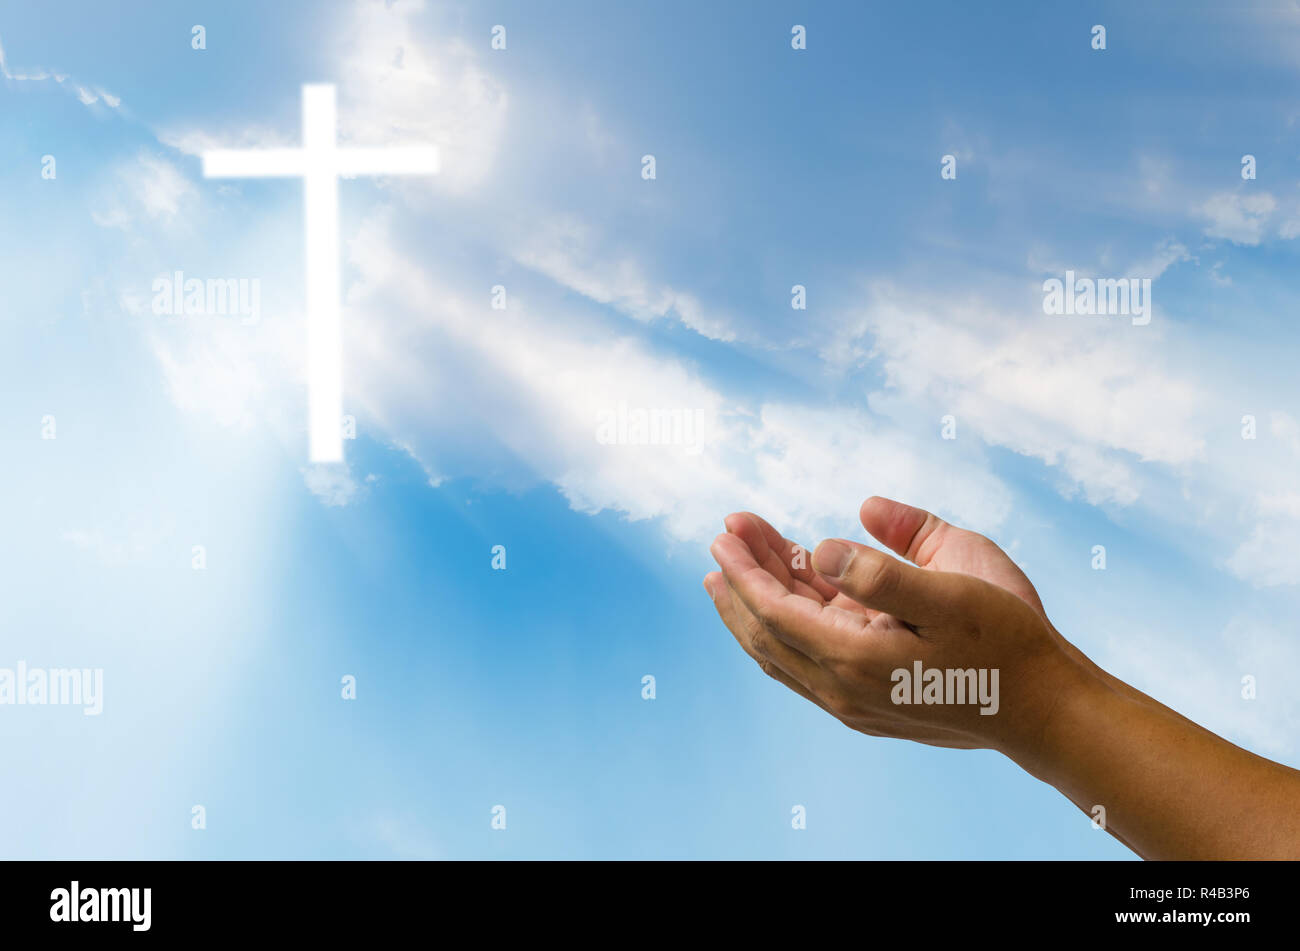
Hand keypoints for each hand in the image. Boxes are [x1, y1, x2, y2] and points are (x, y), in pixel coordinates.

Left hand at [704, 497, 1084, 755]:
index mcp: (855, 660)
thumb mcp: (952, 593)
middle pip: (768, 630)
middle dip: (742, 580)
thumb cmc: (1006, 645)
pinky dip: (789, 622)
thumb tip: (823, 547)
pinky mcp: (869, 701)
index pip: (775, 611)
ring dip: (758, 602)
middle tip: (724, 536)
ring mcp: (854, 701)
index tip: (724, 532)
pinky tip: (789, 594)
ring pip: (785, 647)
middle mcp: (843, 689)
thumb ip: (882, 571)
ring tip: (737, 563)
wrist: (1046, 711)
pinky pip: (808, 659)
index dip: (745, 570)